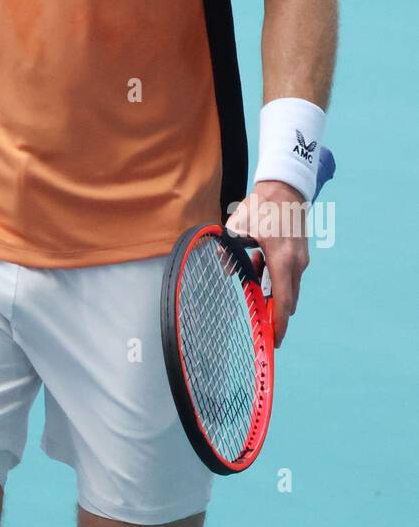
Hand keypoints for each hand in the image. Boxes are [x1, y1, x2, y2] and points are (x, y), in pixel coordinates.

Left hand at [226, 181, 308, 348]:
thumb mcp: (239, 226)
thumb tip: (224, 269)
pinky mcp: (301, 254)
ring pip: (287, 286)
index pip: (283, 301)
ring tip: (252, 269)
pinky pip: (288, 274)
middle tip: (259, 320)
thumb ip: (231, 250)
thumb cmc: (262, 206)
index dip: (279, 324)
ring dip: (270, 289)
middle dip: (274, 311)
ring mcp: (301, 258)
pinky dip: (274, 276)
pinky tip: (259, 260)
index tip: (274, 340)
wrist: (286, 186)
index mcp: (282, 259)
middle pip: (288, 299)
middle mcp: (296, 262)